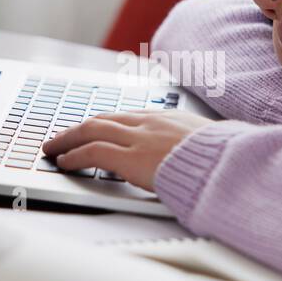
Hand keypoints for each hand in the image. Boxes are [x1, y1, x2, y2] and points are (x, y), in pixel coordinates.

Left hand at [40, 110, 218, 191]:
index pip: (127, 117)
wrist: (228, 163)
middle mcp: (149, 123)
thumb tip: (203, 156)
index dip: (105, 123)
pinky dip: (74, 156)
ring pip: (91, 131)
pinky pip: (93, 152)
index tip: (93, 128)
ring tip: (53, 149)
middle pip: (103, 119)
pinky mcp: (131, 158)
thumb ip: (196, 147)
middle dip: (79, 128)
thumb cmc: (227, 158)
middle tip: (61, 136)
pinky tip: (64, 162)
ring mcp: (139, 138)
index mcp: (169, 118)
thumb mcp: (212, 144)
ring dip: (67, 140)